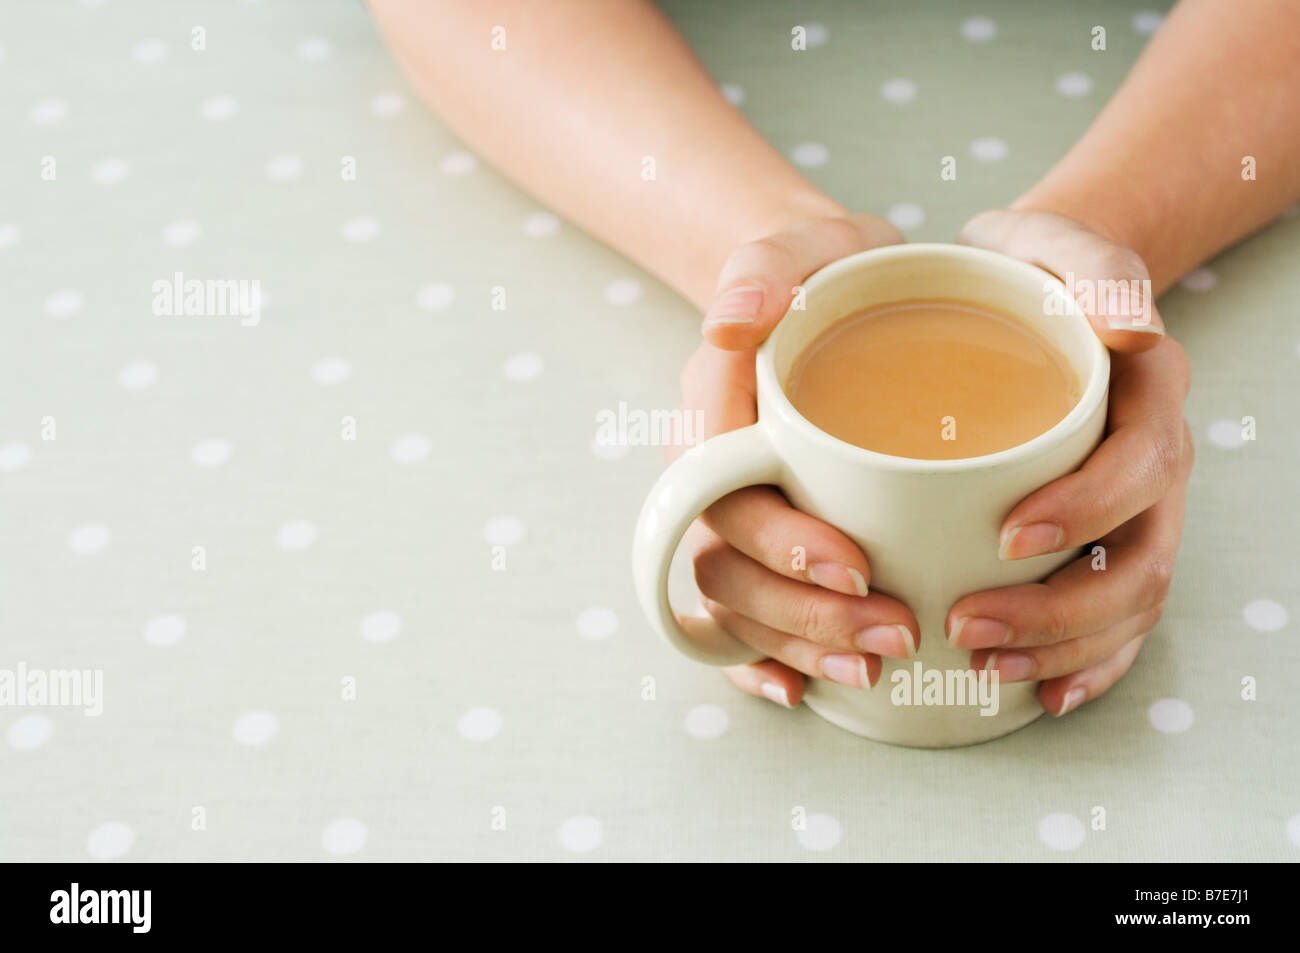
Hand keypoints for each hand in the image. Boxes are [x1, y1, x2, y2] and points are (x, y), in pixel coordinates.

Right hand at [673, 214, 918, 707]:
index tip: (857, 564)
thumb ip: (765, 263)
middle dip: (805, 615)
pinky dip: (762, 661)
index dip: (779, 546)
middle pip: (728, 567)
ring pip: (736, 604)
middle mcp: (712, 473)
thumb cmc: (824, 274)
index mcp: (713, 413)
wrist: (832, 294)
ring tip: (882, 661)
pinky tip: (804, 690)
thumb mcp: (803, 247)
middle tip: (896, 633)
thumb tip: (731, 320)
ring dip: (801, 646)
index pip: (724, 497)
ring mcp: (734, 513)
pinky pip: (740, 618)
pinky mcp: (766, 541)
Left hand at [948, 209, 1193, 715]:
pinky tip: (1037, 691)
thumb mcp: (1051, 239)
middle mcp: (1153, 460)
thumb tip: (1131, 325)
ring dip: (1063, 648)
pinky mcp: (1105, 539)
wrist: (1034, 290)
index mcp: (1145, 396)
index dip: (1083, 511)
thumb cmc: (1028, 267)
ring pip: (1129, 602)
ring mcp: (1136, 509)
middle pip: (1137, 559)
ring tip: (985, 665)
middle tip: (966, 626)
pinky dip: (1086, 662)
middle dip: (1058, 608)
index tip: (1004, 536)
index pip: (1136, 468)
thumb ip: (1091, 260)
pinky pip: (1117, 618)